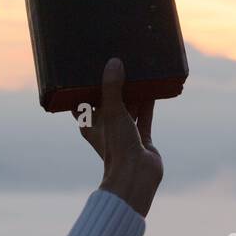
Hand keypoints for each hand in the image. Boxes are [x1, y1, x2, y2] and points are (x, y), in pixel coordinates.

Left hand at [73, 58, 162, 216]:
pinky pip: (144, 115)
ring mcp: (125, 133)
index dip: (85, 88)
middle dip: (113, 86)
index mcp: (90, 125)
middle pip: (108, 102)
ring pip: (128, 107)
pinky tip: (153, 88)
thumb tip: (114, 62)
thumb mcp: (112, 111)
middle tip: (117, 65)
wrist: (137, 174)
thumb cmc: (116, 145)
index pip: (83, 103)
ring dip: (132, 93)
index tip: (88, 70)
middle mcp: (106, 128)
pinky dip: (147, 103)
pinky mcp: (142, 137)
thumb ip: (112, 87)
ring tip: (136, 72)